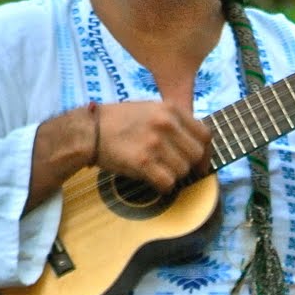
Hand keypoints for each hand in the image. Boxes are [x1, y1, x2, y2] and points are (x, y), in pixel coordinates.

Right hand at [95, 100, 212, 191]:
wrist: (89, 130)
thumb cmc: (119, 121)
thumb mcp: (151, 108)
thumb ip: (175, 121)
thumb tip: (196, 143)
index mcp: (171, 109)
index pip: (205, 134)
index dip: (205, 151)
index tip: (199, 161)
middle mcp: (166, 124)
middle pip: (197, 154)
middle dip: (190, 165)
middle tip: (177, 169)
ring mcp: (154, 143)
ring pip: (183, 170)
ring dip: (174, 175)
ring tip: (159, 171)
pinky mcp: (142, 162)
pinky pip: (167, 182)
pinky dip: (164, 186)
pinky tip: (154, 181)